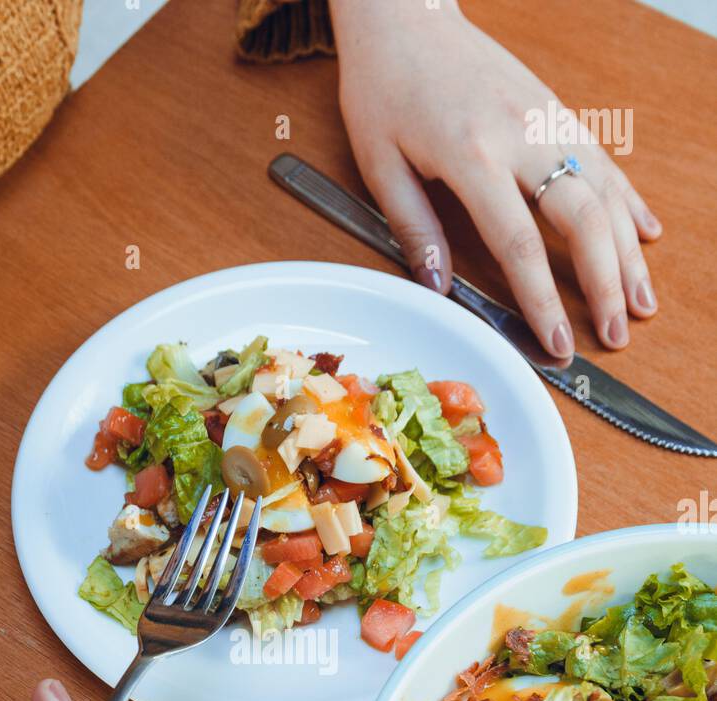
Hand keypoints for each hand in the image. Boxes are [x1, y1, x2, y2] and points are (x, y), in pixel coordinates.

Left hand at [330, 0, 660, 355]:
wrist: (405, 14)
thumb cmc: (385, 87)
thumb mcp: (379, 163)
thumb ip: (413, 227)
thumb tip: (439, 288)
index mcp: (472, 156)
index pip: (519, 244)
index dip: (542, 301)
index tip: (557, 344)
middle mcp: (521, 136)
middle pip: (580, 220)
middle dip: (604, 284)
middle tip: (614, 334)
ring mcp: (546, 119)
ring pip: (605, 191)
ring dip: (628, 252)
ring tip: (641, 302)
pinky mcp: (556, 109)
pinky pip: (603, 160)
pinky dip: (628, 201)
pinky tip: (645, 236)